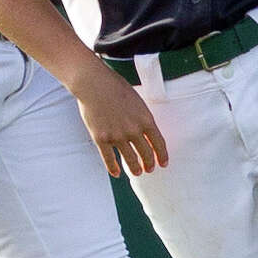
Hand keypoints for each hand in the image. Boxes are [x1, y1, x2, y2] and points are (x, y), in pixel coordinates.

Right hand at [69, 60, 168, 177]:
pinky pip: (109, 159)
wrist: (94, 84)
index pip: (159, 143)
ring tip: (137, 172)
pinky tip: (116, 173)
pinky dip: (113, 168)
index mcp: (146, 119)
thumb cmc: (115, 88)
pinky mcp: (101, 139)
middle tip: (149, 168)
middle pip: (146, 154)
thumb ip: (142, 117)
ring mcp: (117, 136)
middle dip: (149, 164)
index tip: (163, 163)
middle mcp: (134, 130)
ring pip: (130, 160)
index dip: (162, 156)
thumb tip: (146, 132)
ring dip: (135, 168)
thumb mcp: (137, 101)